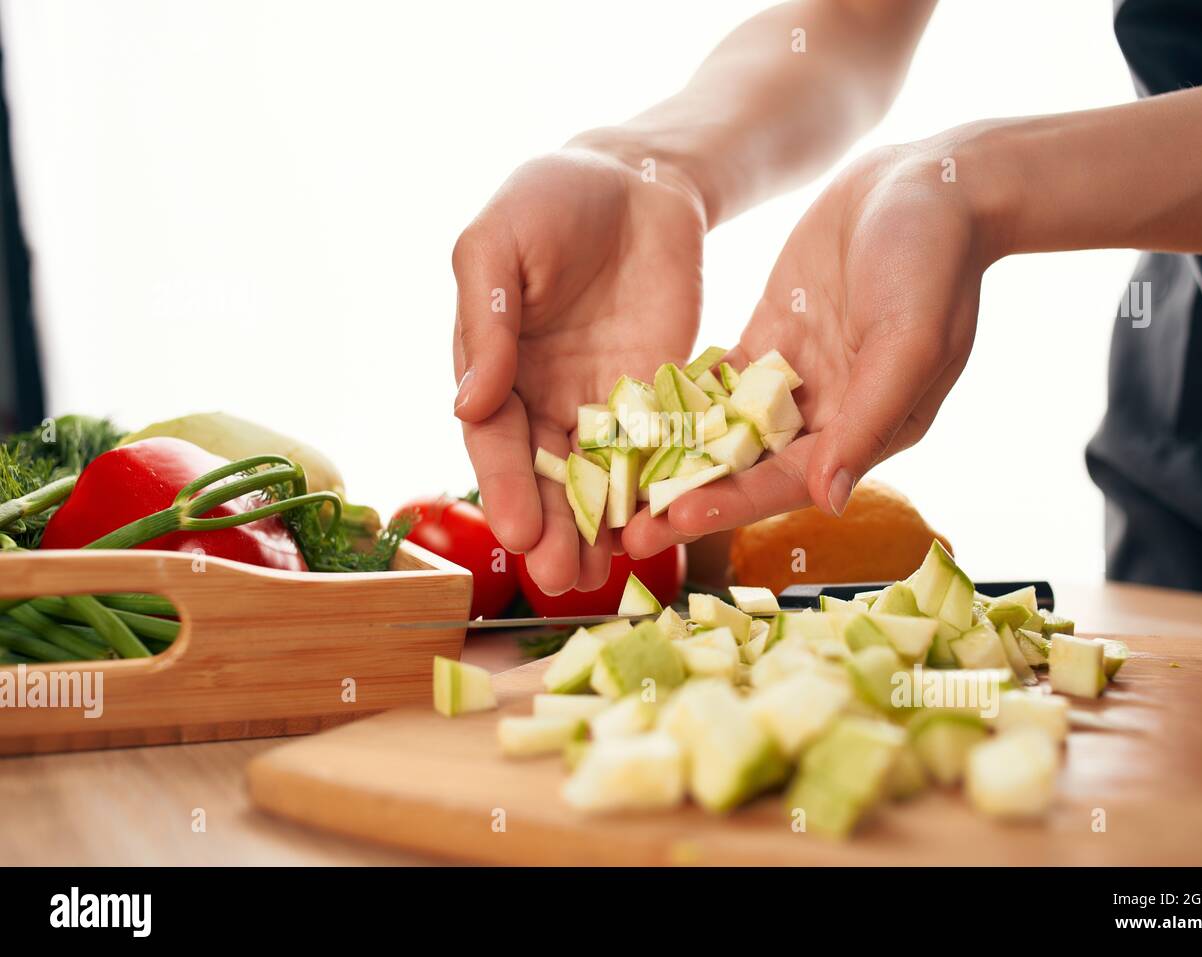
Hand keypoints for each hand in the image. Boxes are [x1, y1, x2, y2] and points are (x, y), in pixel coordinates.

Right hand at [453, 146, 706, 593]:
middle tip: (560, 577)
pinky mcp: (660, 400)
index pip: (496, 440)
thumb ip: (485, 320)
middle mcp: (546, 399)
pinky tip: (659, 532)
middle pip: (547, 476)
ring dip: (598, 529)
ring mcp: (604, 404)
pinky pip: (658, 454)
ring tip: (600, 577)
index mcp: (497, 368)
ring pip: (600, 479)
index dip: (504, 486)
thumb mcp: (499, 245)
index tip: (515, 532)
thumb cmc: (550, 200)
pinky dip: (656, 494)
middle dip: (551, 528)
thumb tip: (468, 402)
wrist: (639, 181)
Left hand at [622, 139, 999, 557]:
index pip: (788, 482)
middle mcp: (828, 419)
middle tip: (624, 531)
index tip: (674, 520)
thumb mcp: (910, 341)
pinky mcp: (771, 343)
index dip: (732, 503)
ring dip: (675, 460)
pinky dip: (679, 401)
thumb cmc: (934, 264)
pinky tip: (628, 416)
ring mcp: (796, 382)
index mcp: (867, 432)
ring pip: (725, 433)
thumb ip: (869, 421)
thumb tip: (832, 499)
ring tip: (614, 483)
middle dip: (690, 498)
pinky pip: (718, 383)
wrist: (928, 186)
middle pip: (747, 470)